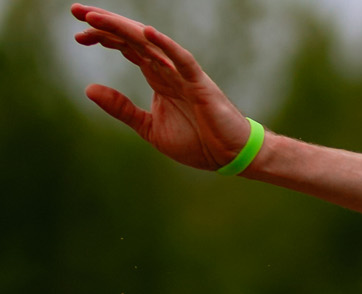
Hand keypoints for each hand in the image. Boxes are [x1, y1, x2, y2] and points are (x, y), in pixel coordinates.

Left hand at [70, 5, 255, 171]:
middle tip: (76, 11)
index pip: (126, 47)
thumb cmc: (198, 142)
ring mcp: (183, 74)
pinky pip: (182, 60)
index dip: (103, 37)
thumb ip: (121, 108)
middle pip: (132, 38)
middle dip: (105, 23)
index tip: (79, 35)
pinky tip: (148, 33)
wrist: (230, 156)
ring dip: (123, 28)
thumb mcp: (149, 127)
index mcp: (157, 77)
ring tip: (95, 17)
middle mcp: (168, 69)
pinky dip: (166, 45)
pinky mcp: (200, 84)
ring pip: (150, 43)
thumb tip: (88, 89)